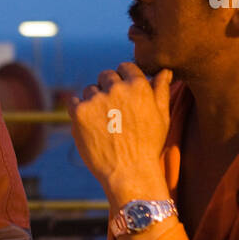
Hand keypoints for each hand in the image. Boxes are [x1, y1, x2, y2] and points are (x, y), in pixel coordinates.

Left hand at [67, 64, 171, 203]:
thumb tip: (164, 71)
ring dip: (94, 101)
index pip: (125, 67)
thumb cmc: (148, 145)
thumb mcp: (161, 117)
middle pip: (105, 76)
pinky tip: (88, 124)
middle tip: (113, 110)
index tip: (123, 93)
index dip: (123, 78)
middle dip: (108, 88)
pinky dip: (78, 110)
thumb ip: (161, 91)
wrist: (129, 172)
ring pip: (89, 90)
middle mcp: (116, 88)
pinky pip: (73, 101)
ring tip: (104, 123)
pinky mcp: (79, 113)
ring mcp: (96, 100)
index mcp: (138, 86)